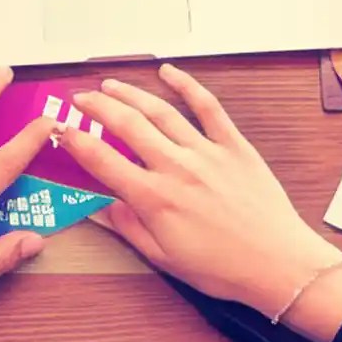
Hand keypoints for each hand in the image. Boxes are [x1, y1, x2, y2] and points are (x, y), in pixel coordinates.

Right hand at [60, 64, 341, 318]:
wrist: (278, 264)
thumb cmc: (225, 268)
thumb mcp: (164, 258)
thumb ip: (129, 228)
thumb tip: (100, 208)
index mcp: (155, 198)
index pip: (102, 160)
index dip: (77, 141)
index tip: (62, 130)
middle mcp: (176, 168)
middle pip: (126, 125)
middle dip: (97, 107)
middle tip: (80, 99)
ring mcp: (206, 152)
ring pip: (161, 111)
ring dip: (131, 94)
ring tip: (111, 85)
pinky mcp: (234, 145)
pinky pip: (208, 107)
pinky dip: (187, 85)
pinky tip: (170, 72)